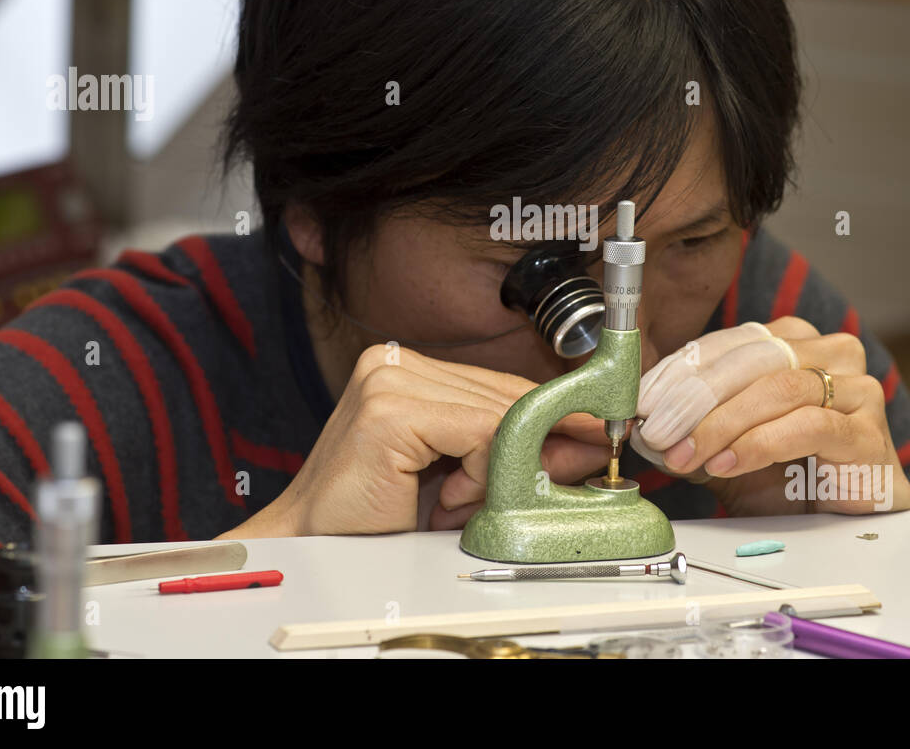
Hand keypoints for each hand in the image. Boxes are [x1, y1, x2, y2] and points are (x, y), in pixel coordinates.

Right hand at [217, 344, 609, 537]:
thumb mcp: (459, 476)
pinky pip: (478, 435)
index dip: (553, 412)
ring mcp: (390, 380)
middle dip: (548, 438)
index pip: (501, 384)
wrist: (310, 546)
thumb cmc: (374, 516)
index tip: (599, 429)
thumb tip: (583, 445)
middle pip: (505, 395)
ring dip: (499, 470)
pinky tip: (449, 499)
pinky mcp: (389, 409)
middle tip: (584, 462)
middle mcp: (397, 363)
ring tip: (460, 503)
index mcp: (408, 368)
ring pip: (497, 416)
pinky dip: (480, 474)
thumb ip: (511, 453)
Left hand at [651, 318, 909, 514]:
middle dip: (694, 400)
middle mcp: (829, 353)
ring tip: (687, 454)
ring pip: (775, 390)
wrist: (845, 522)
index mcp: (794, 341)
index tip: (643, 403)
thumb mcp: (727, 447)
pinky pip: (807, 425)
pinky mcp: (868, 431)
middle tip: (659, 432)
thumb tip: (644, 431)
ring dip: (721, 425)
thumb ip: (693, 430)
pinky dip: (758, 445)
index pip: (727, 345)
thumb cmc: (792, 478)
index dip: (679, 373)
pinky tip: (727, 463)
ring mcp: (856, 389)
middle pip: (749, 362)